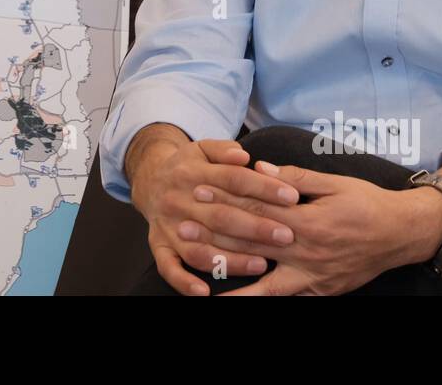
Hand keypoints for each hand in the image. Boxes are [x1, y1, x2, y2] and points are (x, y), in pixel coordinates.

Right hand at [132, 137, 300, 295]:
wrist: (149, 180)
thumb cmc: (188, 167)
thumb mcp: (202, 148)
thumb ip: (223, 150)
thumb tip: (243, 156)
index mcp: (191, 172)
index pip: (232, 179)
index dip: (263, 188)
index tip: (292, 196)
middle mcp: (177, 200)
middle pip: (220, 217)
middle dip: (256, 228)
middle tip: (287, 236)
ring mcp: (167, 226)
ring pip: (199, 248)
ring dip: (231, 260)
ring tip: (262, 264)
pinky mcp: (158, 246)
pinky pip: (169, 268)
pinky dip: (184, 282)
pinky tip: (205, 293)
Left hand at [216, 162, 441, 295]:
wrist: (402, 235)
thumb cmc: (367, 203)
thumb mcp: (334, 182)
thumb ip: (294, 177)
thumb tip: (257, 167)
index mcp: (308, 221)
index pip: (257, 209)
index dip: (226, 199)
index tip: (199, 192)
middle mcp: (307, 252)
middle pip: (251, 244)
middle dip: (215, 237)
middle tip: (183, 230)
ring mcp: (313, 276)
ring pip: (262, 281)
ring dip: (229, 275)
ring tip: (199, 272)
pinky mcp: (319, 290)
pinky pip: (283, 297)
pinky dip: (257, 299)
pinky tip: (233, 301)